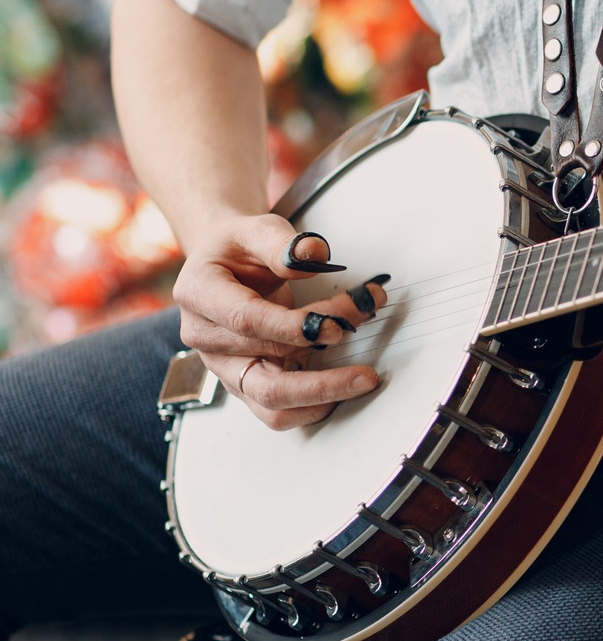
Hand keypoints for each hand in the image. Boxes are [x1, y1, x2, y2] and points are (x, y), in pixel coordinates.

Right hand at [172, 213, 388, 429]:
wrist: (225, 264)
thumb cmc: (241, 247)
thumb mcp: (257, 229)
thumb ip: (283, 242)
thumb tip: (314, 256)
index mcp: (199, 294)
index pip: (245, 320)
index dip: (292, 327)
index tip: (335, 325)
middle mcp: (205, 338)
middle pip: (263, 373)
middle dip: (321, 369)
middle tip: (366, 366)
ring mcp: (223, 367)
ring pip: (270, 403)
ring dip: (322, 396)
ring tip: (363, 380)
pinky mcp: (244, 383)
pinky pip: (277, 412)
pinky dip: (314, 405)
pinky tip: (345, 388)